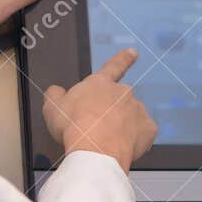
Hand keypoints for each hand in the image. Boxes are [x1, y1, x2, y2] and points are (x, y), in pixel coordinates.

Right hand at [42, 48, 157, 171]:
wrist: (95, 149)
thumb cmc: (74, 127)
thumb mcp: (53, 107)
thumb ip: (55, 95)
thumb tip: (56, 91)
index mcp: (100, 84)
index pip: (114, 66)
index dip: (124, 59)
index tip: (133, 52)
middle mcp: (123, 92)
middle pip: (119, 101)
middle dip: (111, 112)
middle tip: (97, 129)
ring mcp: (138, 109)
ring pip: (132, 118)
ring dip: (122, 127)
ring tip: (106, 141)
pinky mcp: (148, 128)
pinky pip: (143, 134)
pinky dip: (135, 140)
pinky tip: (122, 147)